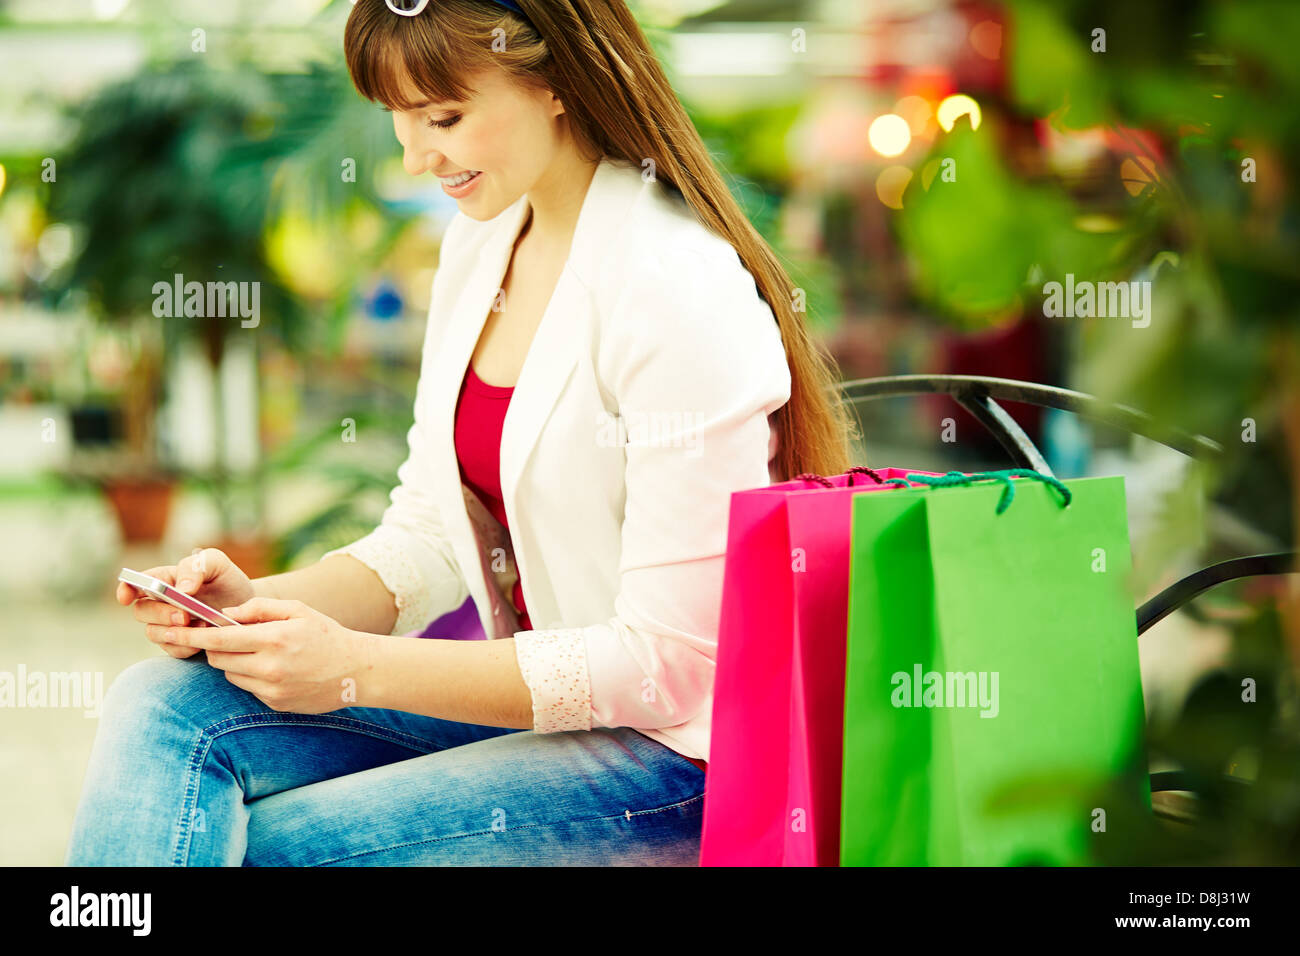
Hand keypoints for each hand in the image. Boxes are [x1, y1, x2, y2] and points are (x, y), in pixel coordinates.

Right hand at [117, 548, 254, 658]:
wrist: (247, 606)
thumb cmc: (226, 581)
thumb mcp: (216, 563)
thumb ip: (196, 567)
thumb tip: (182, 589)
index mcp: (163, 579)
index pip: (135, 583)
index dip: (125, 589)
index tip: (126, 597)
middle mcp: (160, 603)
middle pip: (142, 611)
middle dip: (160, 614)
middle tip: (184, 616)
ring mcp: (167, 625)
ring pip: (153, 633)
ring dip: (174, 632)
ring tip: (202, 625)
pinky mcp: (179, 644)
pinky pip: (172, 649)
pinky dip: (185, 647)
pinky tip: (203, 641)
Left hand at [159, 597, 376, 713]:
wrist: (357, 671)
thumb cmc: (327, 634)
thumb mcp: (298, 610)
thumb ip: (258, 609)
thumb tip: (224, 616)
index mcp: (274, 638)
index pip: (218, 638)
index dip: (189, 635)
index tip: (166, 632)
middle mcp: (270, 666)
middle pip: (218, 659)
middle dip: (217, 647)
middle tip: (231, 637)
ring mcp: (271, 689)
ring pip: (230, 675)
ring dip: (235, 663)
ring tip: (262, 653)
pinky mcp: (275, 704)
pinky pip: (248, 688)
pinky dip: (252, 677)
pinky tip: (277, 670)